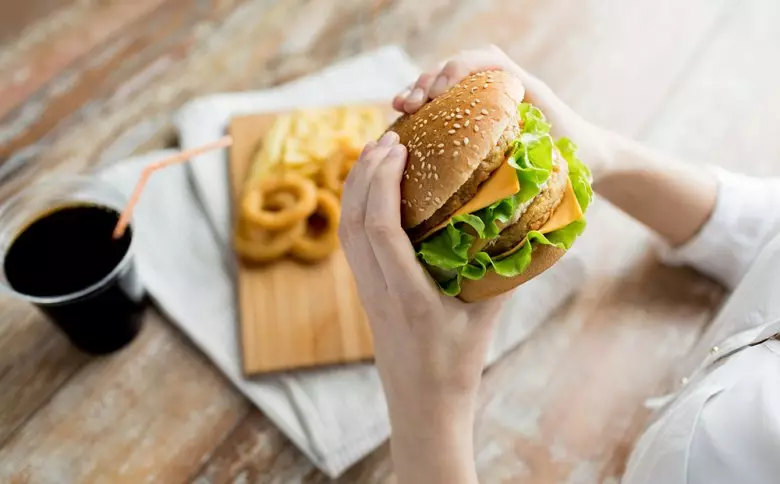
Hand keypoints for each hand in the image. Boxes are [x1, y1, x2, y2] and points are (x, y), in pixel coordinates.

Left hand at [339, 131, 505, 483]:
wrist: (423, 406)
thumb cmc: (459, 365)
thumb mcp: (488, 316)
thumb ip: (501, 269)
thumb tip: (522, 219)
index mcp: (410, 298)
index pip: (382, 231)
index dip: (383, 183)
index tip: (399, 147)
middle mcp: (378, 292)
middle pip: (354, 223)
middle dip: (365, 172)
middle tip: (389, 137)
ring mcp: (364, 293)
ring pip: (346, 231)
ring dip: (355, 186)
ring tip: (376, 152)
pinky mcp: (363, 293)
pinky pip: (351, 243)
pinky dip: (356, 207)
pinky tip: (373, 190)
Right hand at [394, 45, 616, 178]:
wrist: (591, 154)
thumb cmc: (579, 154)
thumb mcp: (565, 150)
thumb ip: (542, 151)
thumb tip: (503, 168)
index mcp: (521, 85)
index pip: (485, 60)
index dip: (458, 70)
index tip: (440, 93)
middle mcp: (500, 84)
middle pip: (456, 67)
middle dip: (428, 81)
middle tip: (410, 104)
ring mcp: (485, 98)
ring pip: (444, 82)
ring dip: (419, 91)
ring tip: (400, 108)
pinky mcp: (474, 114)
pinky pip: (443, 104)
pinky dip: (422, 110)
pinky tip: (404, 122)